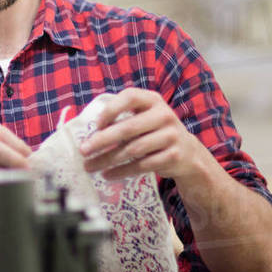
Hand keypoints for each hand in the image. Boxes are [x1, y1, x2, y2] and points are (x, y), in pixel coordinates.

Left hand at [79, 88, 207, 182]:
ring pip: (133, 150)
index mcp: (153, 100)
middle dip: (102, 140)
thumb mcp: (144, 117)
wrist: (187, 152)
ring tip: (90, 166)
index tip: (96, 125)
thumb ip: (122, 119)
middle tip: (83, 150)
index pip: (130, 97)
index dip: (111, 110)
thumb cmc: (154, 132)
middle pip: (128, 128)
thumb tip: (89, 133)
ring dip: (107, 160)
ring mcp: (171, 136)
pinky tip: (107, 174)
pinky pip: (142, 165)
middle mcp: (164, 115)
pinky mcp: (173, 156)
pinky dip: (121, 171)